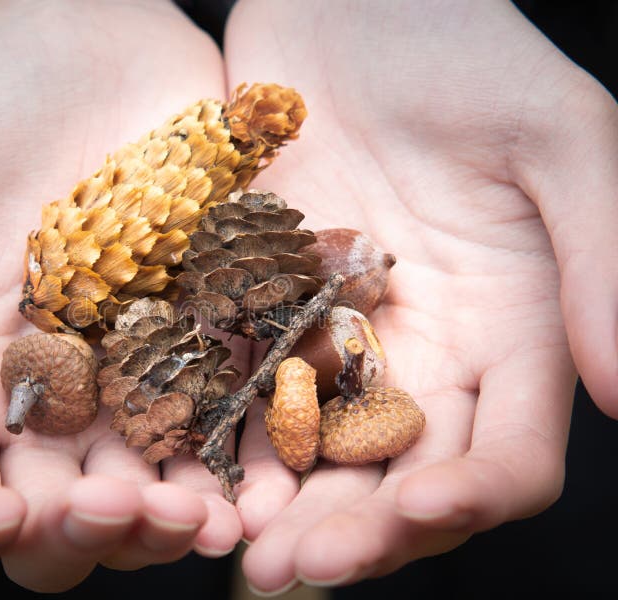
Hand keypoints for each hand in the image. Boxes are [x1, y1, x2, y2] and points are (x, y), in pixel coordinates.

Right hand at [0, 0, 241, 590]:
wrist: (87, 53)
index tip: (3, 514)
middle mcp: (58, 392)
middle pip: (68, 503)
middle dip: (94, 526)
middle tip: (127, 510)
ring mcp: (139, 369)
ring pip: (156, 479)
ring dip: (180, 515)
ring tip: (212, 521)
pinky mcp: (211, 334)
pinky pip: (232, 414)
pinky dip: (250, 456)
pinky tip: (269, 481)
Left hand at [224, 0, 615, 592]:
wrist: (348, 8)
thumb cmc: (463, 51)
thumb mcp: (554, 137)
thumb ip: (602, 259)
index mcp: (508, 334)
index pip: (506, 453)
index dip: (470, 493)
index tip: (421, 505)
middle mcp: (421, 357)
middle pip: (396, 475)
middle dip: (354, 528)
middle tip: (290, 567)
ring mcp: (335, 341)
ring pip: (313, 455)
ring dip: (278, 507)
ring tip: (233, 546)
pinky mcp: (260, 311)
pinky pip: (241, 392)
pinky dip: (221, 437)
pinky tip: (187, 470)